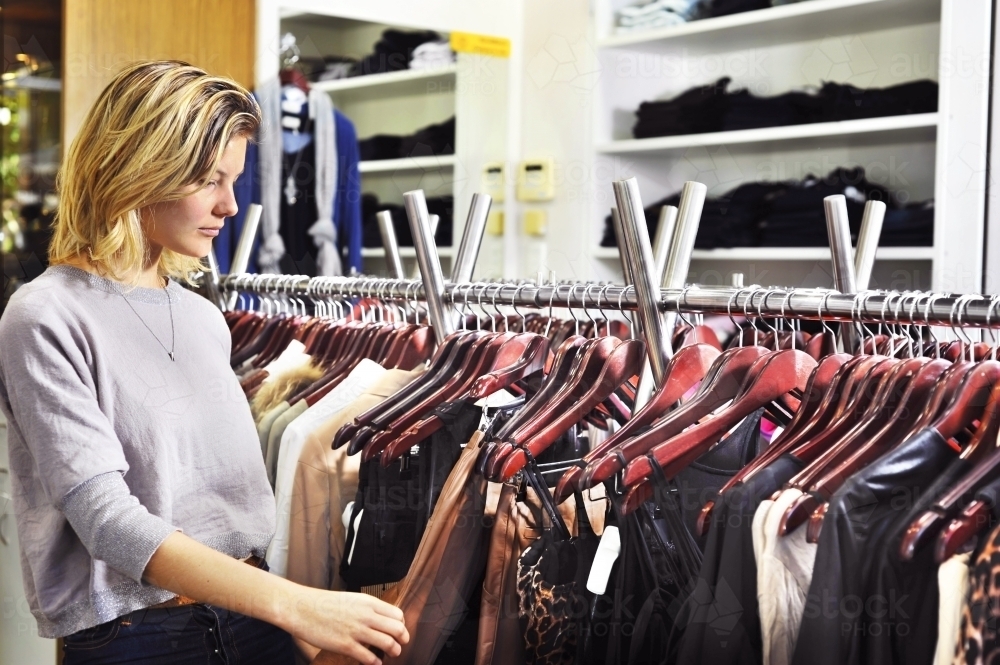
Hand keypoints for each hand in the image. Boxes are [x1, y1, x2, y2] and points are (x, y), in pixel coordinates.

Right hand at [289, 589, 408, 664]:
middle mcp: (366, 615)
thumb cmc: (325, 604)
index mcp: (369, 602)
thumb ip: (368, 609)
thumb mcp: (352, 599)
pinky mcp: (346, 645)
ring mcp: (356, 631)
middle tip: (400, 644)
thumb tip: (382, 619)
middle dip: (402, 639)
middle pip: (397, 629)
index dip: (401, 625)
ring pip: (388, 643)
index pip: (397, 615)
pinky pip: (369, 657)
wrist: (303, 608)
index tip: (399, 631)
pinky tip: (376, 662)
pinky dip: (376, 661)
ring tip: (392, 653)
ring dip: (393, 651)